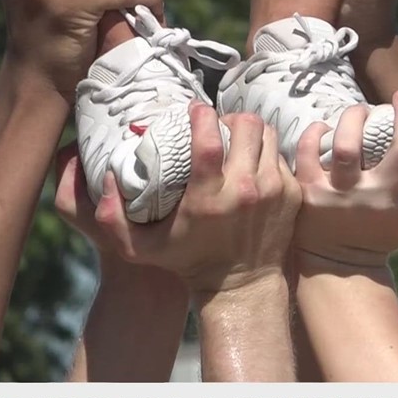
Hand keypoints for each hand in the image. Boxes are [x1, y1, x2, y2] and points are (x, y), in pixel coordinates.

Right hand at [93, 104, 301, 293]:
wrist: (243, 288)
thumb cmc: (189, 263)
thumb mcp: (141, 249)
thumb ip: (111, 218)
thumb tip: (105, 177)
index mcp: (208, 199)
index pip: (209, 141)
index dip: (202, 116)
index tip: (194, 110)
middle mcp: (244, 191)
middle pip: (246, 127)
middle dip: (230, 119)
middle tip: (218, 127)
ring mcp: (273, 191)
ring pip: (267, 135)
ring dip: (251, 132)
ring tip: (236, 139)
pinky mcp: (291, 195)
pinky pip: (280, 155)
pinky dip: (265, 153)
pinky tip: (252, 161)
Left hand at [293, 91, 397, 266]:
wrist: (338, 263)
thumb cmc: (385, 231)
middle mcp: (382, 203)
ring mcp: (344, 198)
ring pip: (349, 145)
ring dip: (355, 117)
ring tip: (360, 111)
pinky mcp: (311, 195)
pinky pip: (309, 152)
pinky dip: (315, 132)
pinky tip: (324, 127)